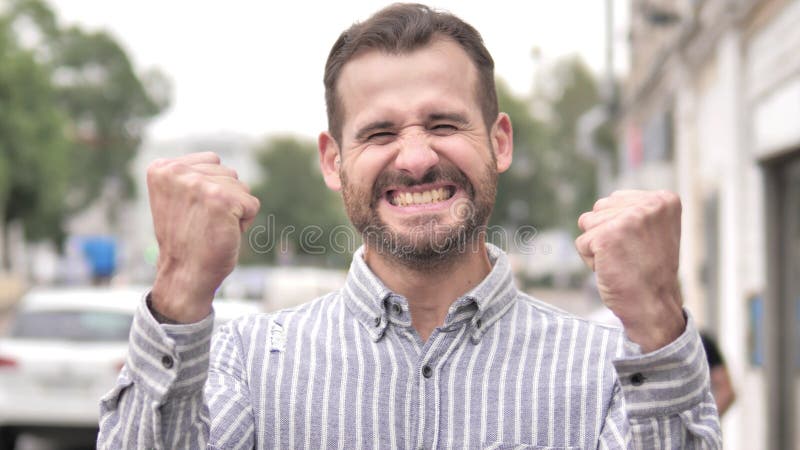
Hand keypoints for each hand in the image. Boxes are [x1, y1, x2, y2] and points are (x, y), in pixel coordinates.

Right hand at [147, 152, 259, 322]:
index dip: (211, 189)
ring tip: (211, 228)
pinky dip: (245, 223)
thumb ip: (192, 175)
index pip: (212, 162)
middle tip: (202, 223)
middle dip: (224, 199)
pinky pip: (251, 204)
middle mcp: (177, 172)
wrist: (184, 275)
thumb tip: (217, 161)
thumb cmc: (186, 239)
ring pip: (241, 188)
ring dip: (234, 211)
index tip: (191, 212)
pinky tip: (222, 234)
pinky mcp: (221, 199)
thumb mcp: (178, 198)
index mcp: (162, 168)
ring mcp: (198, 184)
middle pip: (228, 173)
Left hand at [575, 190, 685, 351]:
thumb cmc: (649, 273)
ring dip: (597, 246)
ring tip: (622, 261)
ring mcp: (628, 219)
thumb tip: (602, 204)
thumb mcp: (653, 231)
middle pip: (600, 209)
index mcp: (664, 200)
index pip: (616, 200)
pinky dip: (590, 260)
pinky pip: (581, 243)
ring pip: (588, 223)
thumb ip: (634, 210)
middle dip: (606, 234)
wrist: (654, 306)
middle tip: (631, 256)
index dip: (620, 227)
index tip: (642, 247)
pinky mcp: (606, 236)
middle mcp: (649, 205)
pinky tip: (613, 270)